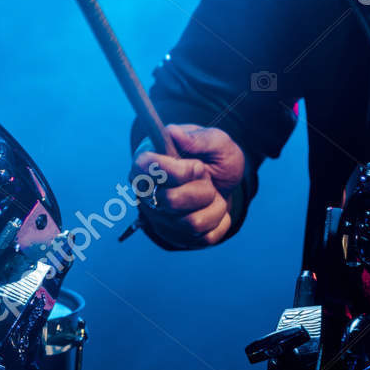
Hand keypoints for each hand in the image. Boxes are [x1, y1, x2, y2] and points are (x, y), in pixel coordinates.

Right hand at [131, 123, 245, 248]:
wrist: (223, 183)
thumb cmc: (213, 158)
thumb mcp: (217, 142)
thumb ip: (200, 138)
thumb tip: (173, 133)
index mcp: (146, 162)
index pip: (146, 169)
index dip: (177, 171)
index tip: (196, 166)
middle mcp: (145, 192)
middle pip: (171, 201)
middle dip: (202, 189)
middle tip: (205, 179)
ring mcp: (158, 217)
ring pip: (191, 222)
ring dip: (213, 206)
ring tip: (212, 194)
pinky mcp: (176, 235)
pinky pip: (203, 237)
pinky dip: (219, 221)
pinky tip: (213, 209)